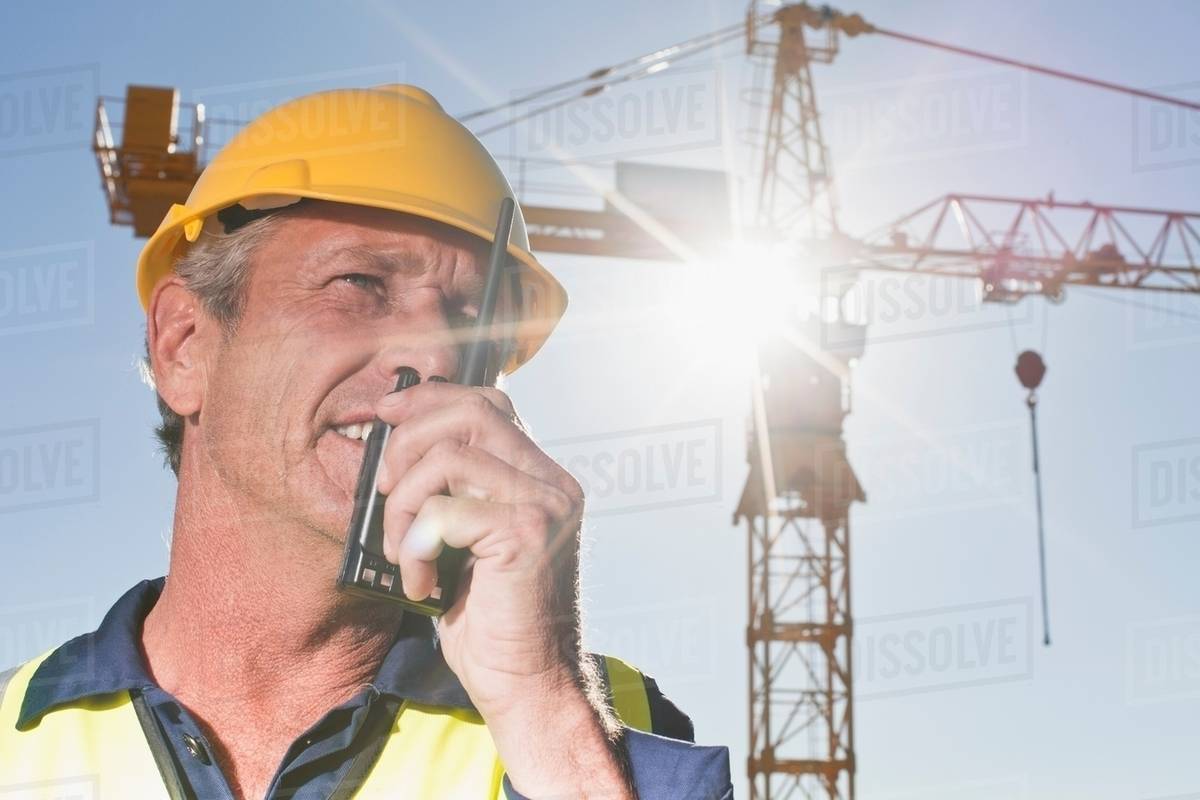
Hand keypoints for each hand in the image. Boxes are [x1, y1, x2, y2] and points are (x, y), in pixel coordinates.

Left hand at [374, 382, 583, 711]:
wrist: (528, 684)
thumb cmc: (490, 620)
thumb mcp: (468, 540)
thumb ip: (455, 489)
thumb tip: (398, 438)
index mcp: (542, 478)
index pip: (487, 403)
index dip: (429, 400)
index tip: (385, 415)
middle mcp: (552, 483)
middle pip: (468, 412)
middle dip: (407, 444)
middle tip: (386, 493)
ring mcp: (545, 505)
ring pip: (449, 455)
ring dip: (405, 503)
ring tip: (404, 550)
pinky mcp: (527, 535)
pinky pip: (443, 511)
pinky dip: (416, 545)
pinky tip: (423, 581)